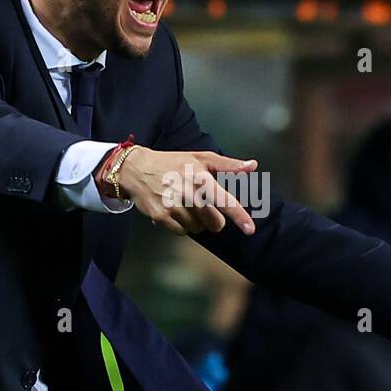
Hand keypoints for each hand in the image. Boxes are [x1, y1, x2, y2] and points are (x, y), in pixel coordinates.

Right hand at [112, 146, 258, 235]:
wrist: (138, 169)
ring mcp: (174, 206)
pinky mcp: (162, 216)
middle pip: (214, 223)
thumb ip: (228, 165)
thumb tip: (252, 165)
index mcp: (201, 178)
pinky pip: (182, 232)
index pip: (224, 201)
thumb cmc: (173, 163)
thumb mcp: (201, 158)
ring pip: (198, 229)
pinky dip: (181, 225)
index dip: (239, 216)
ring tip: (184, 205)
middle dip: (214, 220)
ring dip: (196, 222)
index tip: (250, 229)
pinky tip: (174, 211)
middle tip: (203, 206)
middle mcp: (188, 193)